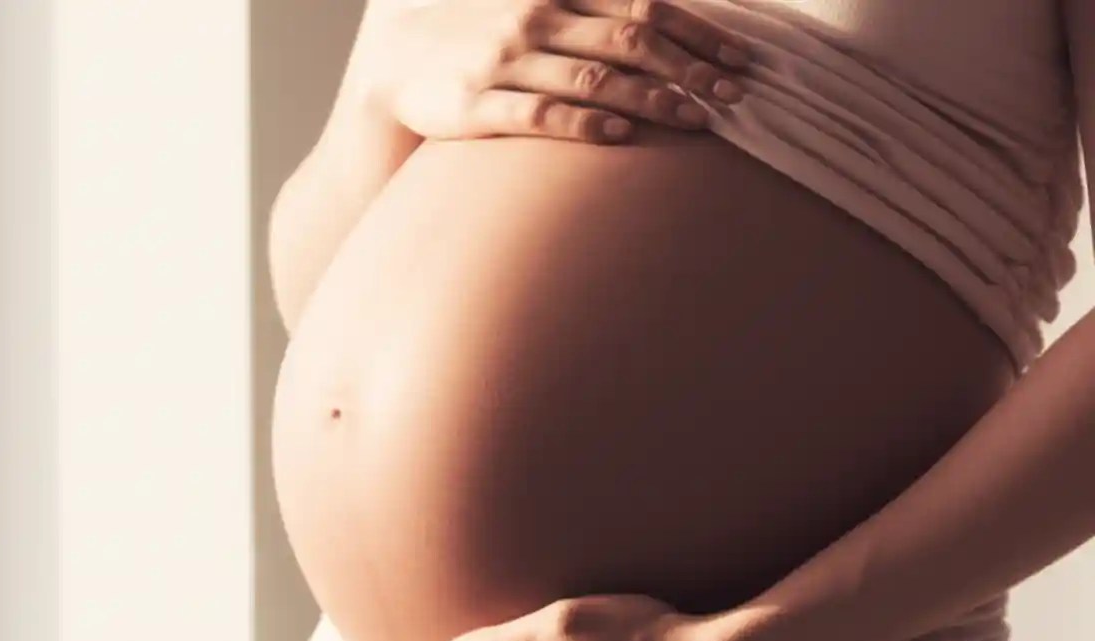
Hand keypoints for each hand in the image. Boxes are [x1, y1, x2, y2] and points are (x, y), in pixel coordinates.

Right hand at [358, 0, 752, 143]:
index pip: (642, 6)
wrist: (394, 67)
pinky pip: (538, 113)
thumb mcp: (532, 11)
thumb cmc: (478, 43)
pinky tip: (619, 132)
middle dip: (687, 67)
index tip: (741, 59)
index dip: (697, 32)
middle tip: (732, 96)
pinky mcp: (476, 106)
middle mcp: (534, 21)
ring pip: (591, 77)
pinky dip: (582, 121)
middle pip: (628, 40)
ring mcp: (504, 64)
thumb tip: (657, 20)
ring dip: (651, 97)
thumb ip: (589, 13)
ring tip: (696, 118)